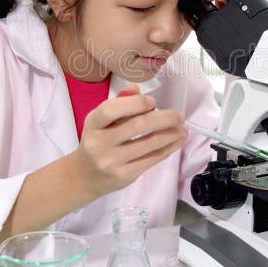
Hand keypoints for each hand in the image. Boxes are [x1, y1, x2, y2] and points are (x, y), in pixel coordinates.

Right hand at [74, 83, 186, 198]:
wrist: (85, 177)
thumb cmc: (97, 142)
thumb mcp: (101, 121)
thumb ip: (119, 104)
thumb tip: (136, 89)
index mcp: (93, 124)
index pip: (111, 110)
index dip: (135, 103)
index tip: (153, 102)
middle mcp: (99, 143)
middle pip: (137, 125)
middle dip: (164, 118)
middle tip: (179, 116)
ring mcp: (112, 161)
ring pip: (150, 144)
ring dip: (171, 134)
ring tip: (182, 128)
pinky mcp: (125, 176)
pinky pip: (152, 159)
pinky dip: (169, 148)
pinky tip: (177, 140)